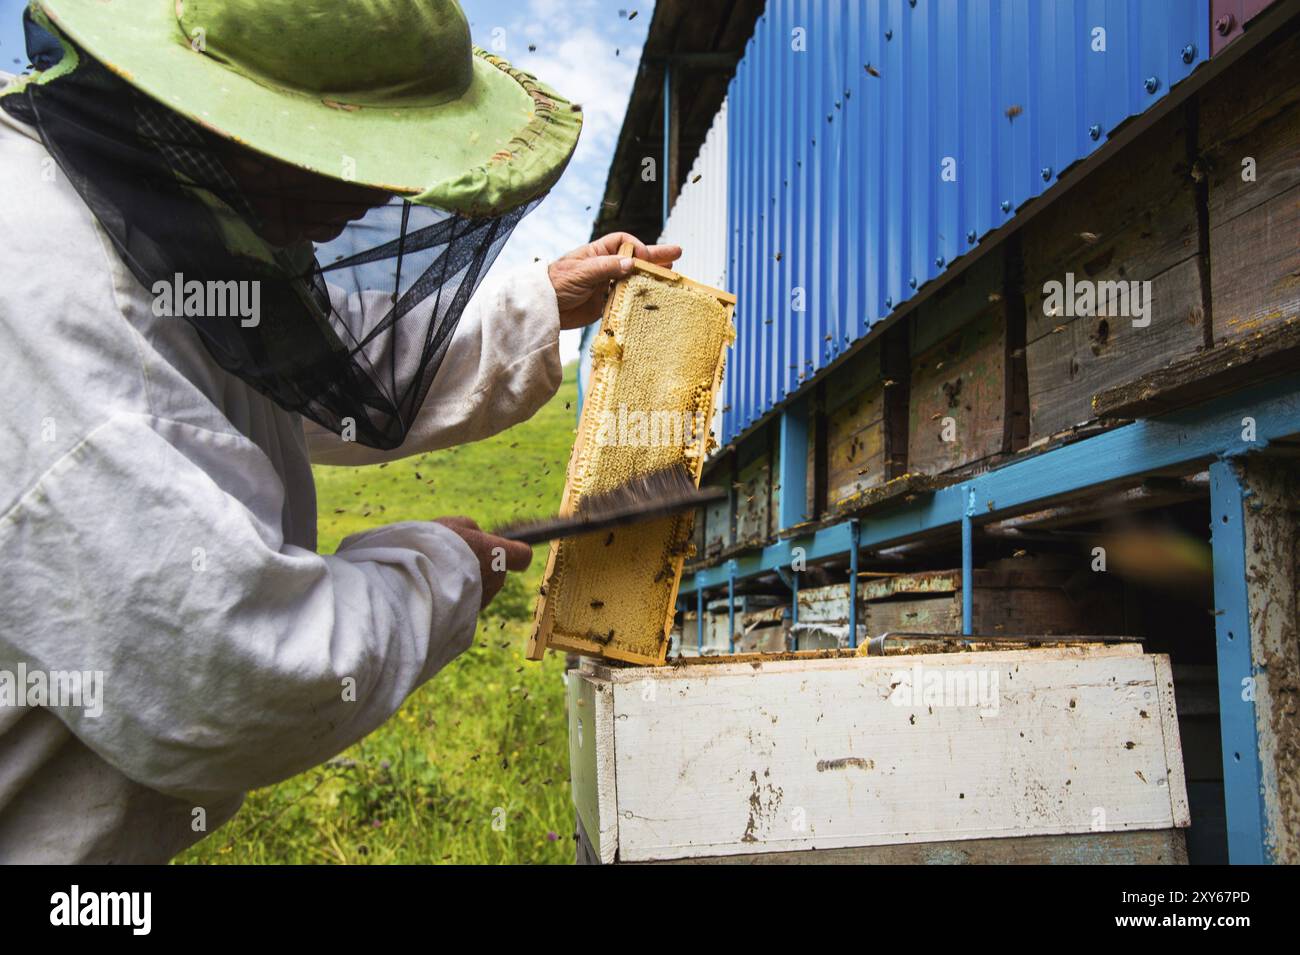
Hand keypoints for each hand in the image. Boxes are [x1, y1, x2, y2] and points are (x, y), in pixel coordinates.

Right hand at [434, 517, 532, 608]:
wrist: (417, 581)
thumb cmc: (437, 547)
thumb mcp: (456, 526)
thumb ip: (473, 530)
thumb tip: (477, 536)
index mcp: (499, 554)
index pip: (523, 555)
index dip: (514, 552)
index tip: (503, 549)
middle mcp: (497, 578)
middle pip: (497, 570)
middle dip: (480, 565)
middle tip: (454, 558)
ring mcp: (484, 599)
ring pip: (481, 587)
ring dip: (466, 581)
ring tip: (440, 573)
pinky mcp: (469, 615)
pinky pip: (466, 602)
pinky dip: (456, 595)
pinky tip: (436, 588)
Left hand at [547, 232, 681, 329]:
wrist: (543, 308)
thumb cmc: (556, 282)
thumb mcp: (582, 272)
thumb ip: (607, 267)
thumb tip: (632, 263)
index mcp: (597, 253)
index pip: (623, 243)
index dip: (636, 247)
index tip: (643, 258)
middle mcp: (605, 267)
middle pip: (635, 259)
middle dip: (655, 257)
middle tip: (677, 255)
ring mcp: (606, 285)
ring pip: (634, 280)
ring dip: (651, 279)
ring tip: (672, 277)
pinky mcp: (605, 304)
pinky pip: (626, 300)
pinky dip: (639, 299)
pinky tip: (654, 299)